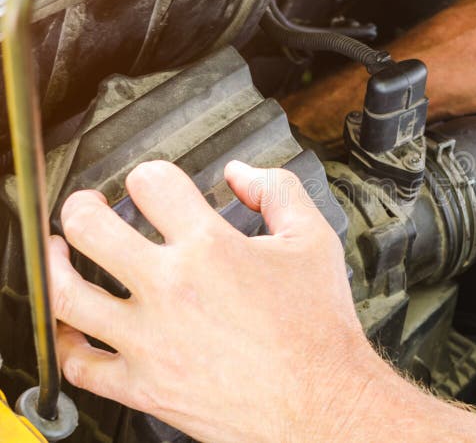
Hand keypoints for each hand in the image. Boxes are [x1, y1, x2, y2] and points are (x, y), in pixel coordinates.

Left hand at [48, 160, 380, 441]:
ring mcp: (150, 340)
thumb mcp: (314, 240)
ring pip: (69, 293)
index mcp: (211, 247)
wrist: (321, 402)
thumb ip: (277, 191)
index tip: (154, 184)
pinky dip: (66, 341)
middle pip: (91, 228)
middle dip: (84, 207)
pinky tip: (73, 327)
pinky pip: (79, 364)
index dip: (151, 174)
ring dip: (55, 264)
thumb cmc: (318, 330)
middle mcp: (171, 288)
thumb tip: (241, 174)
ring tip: (61, 252)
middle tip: (90, 206)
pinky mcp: (143, 386)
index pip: (153, 184)